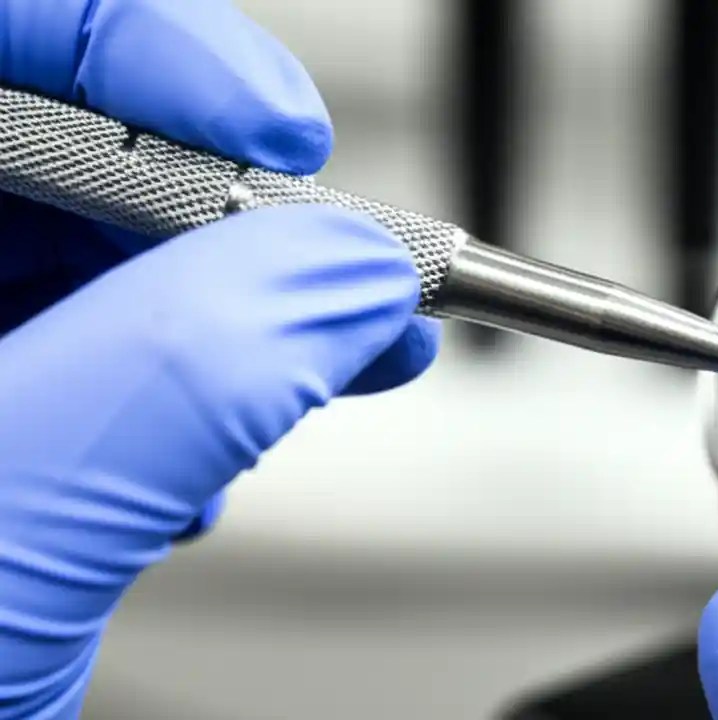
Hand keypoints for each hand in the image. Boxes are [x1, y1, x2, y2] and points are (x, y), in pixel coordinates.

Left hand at [0, 1, 439, 714]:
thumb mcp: (11, 545)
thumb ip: (177, 382)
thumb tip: (337, 278)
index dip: (134, 47)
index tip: (271, 130)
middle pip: (67, 145)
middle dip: (230, 200)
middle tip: (337, 257)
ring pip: (112, 249)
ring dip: (248, 300)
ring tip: (341, 348)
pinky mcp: (9, 410)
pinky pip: (119, 340)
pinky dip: (215, 375)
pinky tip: (243, 425)